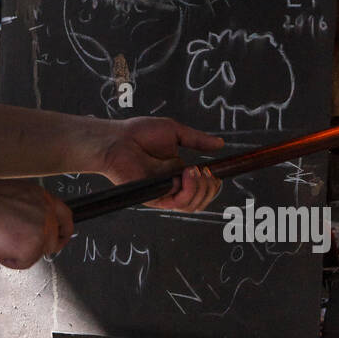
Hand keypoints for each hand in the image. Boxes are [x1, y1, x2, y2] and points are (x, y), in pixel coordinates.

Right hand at [0, 178, 73, 268]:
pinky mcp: (32, 247)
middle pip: (51, 241)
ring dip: (17, 252)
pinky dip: (8, 260)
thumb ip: (28, 209)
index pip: (65, 216)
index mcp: (42, 198)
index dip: (64, 230)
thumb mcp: (13, 196)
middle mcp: (47, 213)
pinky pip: (23, 263)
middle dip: (35, 248)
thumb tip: (26, 225)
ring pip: (35, 254)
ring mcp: (42, 231)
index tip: (61, 238)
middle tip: (16, 248)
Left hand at [99, 117, 223, 211]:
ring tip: (194, 171)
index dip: (213, 183)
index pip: (203, 188)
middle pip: (201, 200)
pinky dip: (186, 191)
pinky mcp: (154, 198)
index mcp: (180, 172)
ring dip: (199, 189)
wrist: (118, 139)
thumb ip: (198, 140)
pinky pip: (176, 204)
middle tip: (205, 171)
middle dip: (210, 187)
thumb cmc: (140, 134)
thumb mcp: (176, 132)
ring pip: (192, 205)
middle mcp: (174, 186)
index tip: (214, 171)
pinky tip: (185, 174)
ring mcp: (164, 193)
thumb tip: (220, 144)